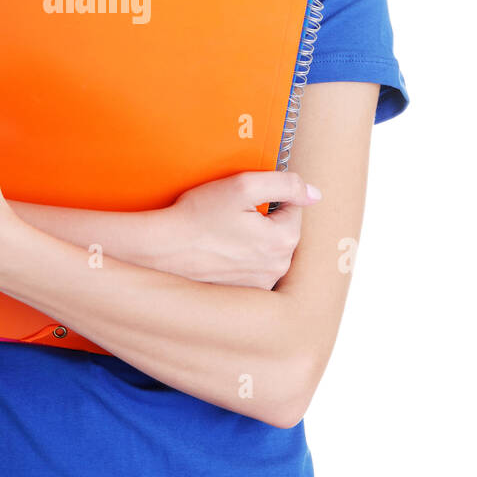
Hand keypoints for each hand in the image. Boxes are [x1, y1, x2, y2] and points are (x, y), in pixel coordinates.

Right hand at [166, 170, 321, 287]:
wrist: (162, 250)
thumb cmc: (198, 216)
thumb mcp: (242, 185)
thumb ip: (285, 184)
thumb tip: (314, 194)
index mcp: (284, 240)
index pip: (293, 207)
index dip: (268, 197)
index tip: (242, 200)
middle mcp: (278, 267)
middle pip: (282, 230)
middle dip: (263, 219)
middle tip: (230, 215)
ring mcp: (261, 283)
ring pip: (268, 249)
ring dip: (253, 239)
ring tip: (223, 233)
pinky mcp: (243, 293)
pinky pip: (253, 267)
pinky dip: (242, 258)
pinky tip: (220, 251)